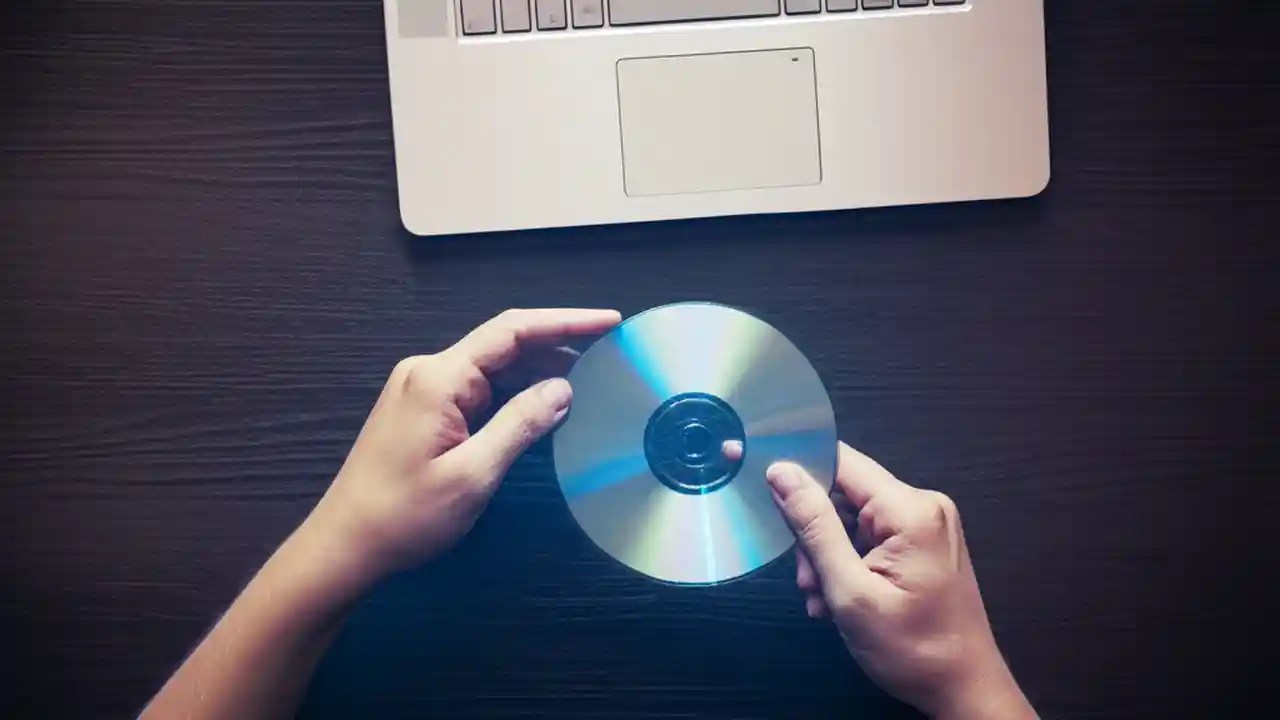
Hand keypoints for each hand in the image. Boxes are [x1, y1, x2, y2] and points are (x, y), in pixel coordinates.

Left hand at [307, 308, 620, 583]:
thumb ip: (521, 425)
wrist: (344, 546)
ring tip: (588, 380)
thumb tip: (564, 389)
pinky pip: (478, 388)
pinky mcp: (421, 410)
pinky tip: (543, 403)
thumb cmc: (404, 516)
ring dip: (538, 370)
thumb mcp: (473, 474)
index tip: (609, 322)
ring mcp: (422, 389)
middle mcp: (428, 372)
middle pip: (504, 344)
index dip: (565, 321)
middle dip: (558, 345)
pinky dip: (514, 391)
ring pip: (492, 367)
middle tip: (608, 356)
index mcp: (438, 378)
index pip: (512, 331)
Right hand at [767, 444, 1034, 719]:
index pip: (840, 462)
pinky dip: (848, 560)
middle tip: (806, 578)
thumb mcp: (851, 592)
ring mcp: (926, 524)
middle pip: (843, 491)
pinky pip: (871, 534)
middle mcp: (923, 506)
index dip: (793, 465)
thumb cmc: (916, 650)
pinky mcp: (923, 542)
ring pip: (852, 517)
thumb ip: (814, 528)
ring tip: (823, 597)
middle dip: (813, 532)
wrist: (964, 690)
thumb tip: (782, 473)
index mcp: (910, 511)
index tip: (752, 469)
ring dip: (827, 553)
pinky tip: (838, 596)